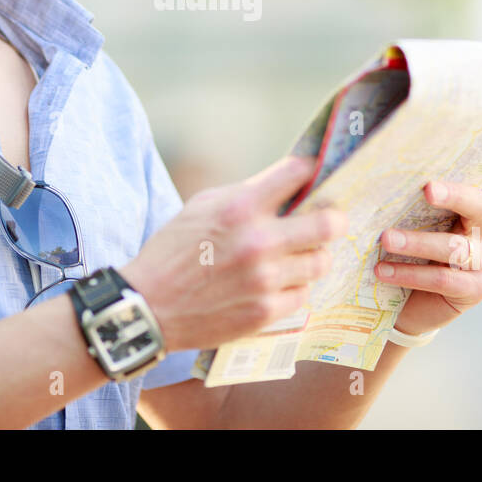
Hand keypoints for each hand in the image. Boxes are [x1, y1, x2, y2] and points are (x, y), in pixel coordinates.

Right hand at [122, 154, 346, 352]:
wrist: (148, 306)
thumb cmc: (173, 250)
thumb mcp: (202, 206)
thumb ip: (247, 194)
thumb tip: (288, 184)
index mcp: (241, 207)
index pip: (299, 173)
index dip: (309, 170)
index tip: (311, 174)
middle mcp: (258, 241)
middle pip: (330, 223)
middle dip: (333, 218)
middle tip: (329, 220)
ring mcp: (265, 280)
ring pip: (320, 261)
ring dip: (312, 255)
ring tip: (298, 254)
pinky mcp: (266, 311)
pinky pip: (303, 294)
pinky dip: (293, 286)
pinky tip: (277, 282)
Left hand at [375, 181, 481, 336]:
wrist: (408, 304)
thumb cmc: (406, 255)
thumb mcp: (407, 228)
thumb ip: (403, 208)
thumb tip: (374, 190)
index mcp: (470, 212)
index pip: (472, 194)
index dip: (454, 189)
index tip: (428, 186)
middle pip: (476, 211)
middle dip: (450, 200)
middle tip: (422, 194)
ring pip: (455, 248)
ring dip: (417, 243)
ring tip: (386, 240)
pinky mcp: (474, 289)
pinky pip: (443, 279)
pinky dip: (411, 274)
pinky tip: (383, 272)